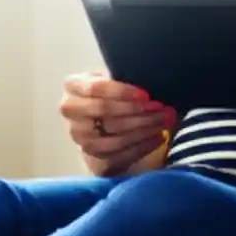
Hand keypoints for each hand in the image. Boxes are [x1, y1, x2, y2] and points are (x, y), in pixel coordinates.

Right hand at [59, 72, 175, 172]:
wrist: (103, 121)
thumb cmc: (113, 93)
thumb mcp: (114, 79)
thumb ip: (125, 78)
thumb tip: (152, 81)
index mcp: (73, 86)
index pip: (95, 88)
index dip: (122, 92)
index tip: (145, 95)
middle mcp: (71, 111)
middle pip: (104, 111)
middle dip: (137, 110)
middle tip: (161, 108)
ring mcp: (80, 137)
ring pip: (113, 135)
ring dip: (144, 129)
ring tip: (165, 121)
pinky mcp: (93, 158)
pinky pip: (120, 155)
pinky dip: (142, 146)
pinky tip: (158, 137)